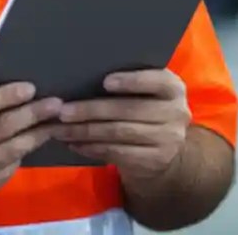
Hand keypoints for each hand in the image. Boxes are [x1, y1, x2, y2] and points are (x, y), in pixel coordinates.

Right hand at [0, 82, 62, 210]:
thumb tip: (2, 81)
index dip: (6, 96)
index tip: (31, 88)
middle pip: (0, 130)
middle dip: (31, 115)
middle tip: (55, 104)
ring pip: (7, 153)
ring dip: (34, 137)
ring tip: (52, 125)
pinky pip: (3, 174)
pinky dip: (17, 158)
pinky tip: (28, 145)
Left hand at [53, 69, 190, 184]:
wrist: (164, 151)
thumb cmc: (144, 109)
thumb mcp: (145, 94)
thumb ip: (126, 82)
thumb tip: (80, 76)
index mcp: (173, 88)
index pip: (157, 81)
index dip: (131, 81)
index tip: (105, 82)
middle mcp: (176, 113)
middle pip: (129, 110)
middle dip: (92, 110)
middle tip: (62, 111)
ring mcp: (168, 140)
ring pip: (119, 133)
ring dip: (85, 131)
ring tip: (60, 129)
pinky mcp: (154, 161)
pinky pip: (117, 153)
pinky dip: (92, 148)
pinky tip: (74, 143)